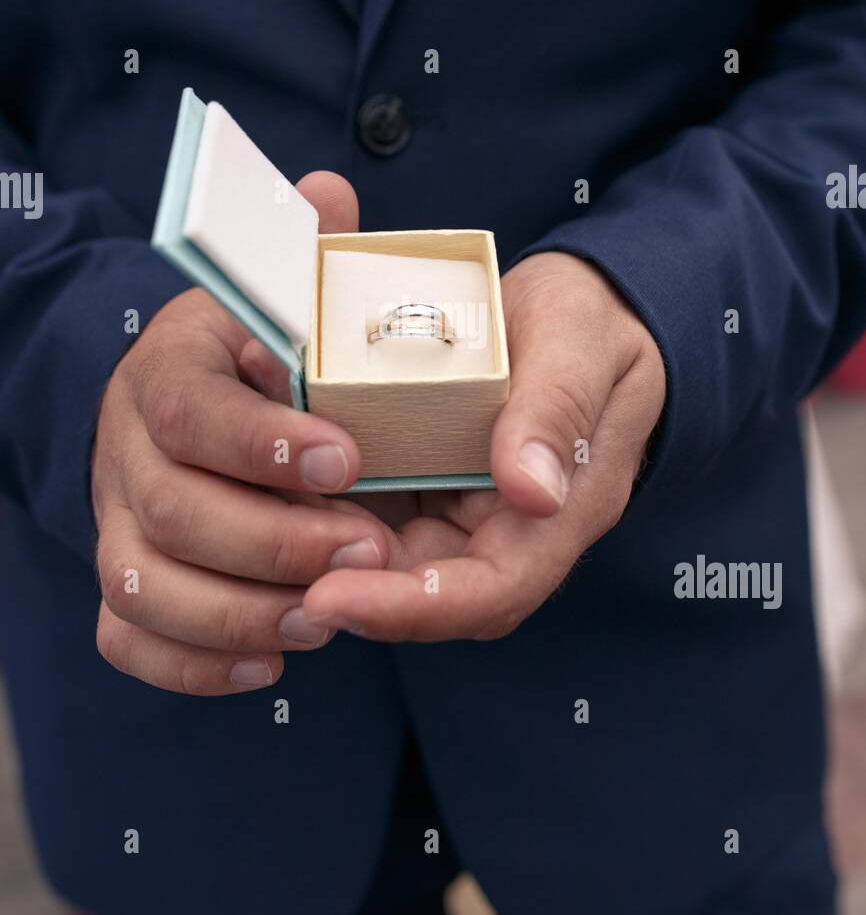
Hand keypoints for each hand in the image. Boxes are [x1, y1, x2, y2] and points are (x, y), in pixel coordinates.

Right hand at [92, 172, 398, 694]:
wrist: (197, 406)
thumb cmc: (261, 353)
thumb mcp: (283, 293)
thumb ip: (305, 252)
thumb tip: (324, 192)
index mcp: (165, 370)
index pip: (189, 412)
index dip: (263, 444)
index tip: (350, 459)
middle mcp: (125, 451)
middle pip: (173, 513)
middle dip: (275, 542)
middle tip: (368, 550)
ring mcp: (116, 523)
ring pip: (142, 588)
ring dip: (241, 613)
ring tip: (330, 618)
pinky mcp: (125, 583)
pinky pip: (129, 640)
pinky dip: (194, 665)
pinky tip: (274, 664)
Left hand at [302, 253, 665, 640]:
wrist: (579, 307)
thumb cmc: (587, 320)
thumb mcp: (582, 342)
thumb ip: (557, 409)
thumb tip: (532, 490)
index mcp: (563, 511)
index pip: (494, 590)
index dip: (414, 607)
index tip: (334, 598)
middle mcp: (509, 530)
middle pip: (431, 596)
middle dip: (355, 598)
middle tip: (276, 586)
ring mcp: (463, 514)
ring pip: (390, 565)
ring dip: (328, 561)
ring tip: (258, 538)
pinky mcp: (423, 487)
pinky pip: (370, 517)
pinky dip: (323, 511)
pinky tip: (271, 491)